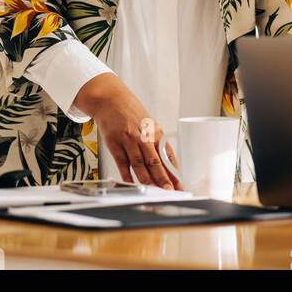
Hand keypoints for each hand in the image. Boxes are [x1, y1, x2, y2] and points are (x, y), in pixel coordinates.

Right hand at [72, 73, 182, 189]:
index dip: (174, 171)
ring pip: (139, 164)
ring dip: (147, 179)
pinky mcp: (114, 143)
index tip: (179, 183)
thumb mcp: (149, 125)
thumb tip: (166, 164)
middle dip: (163, 178)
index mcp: (156, 132)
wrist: (111, 100)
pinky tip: (132, 184)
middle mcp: (144, 136)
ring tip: (154, 191)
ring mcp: (129, 140)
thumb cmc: (132, 114)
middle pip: (155, 161)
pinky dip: (127, 175)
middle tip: (169, 190)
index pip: (168, 156)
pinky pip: (122, 163)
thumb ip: (157, 144)